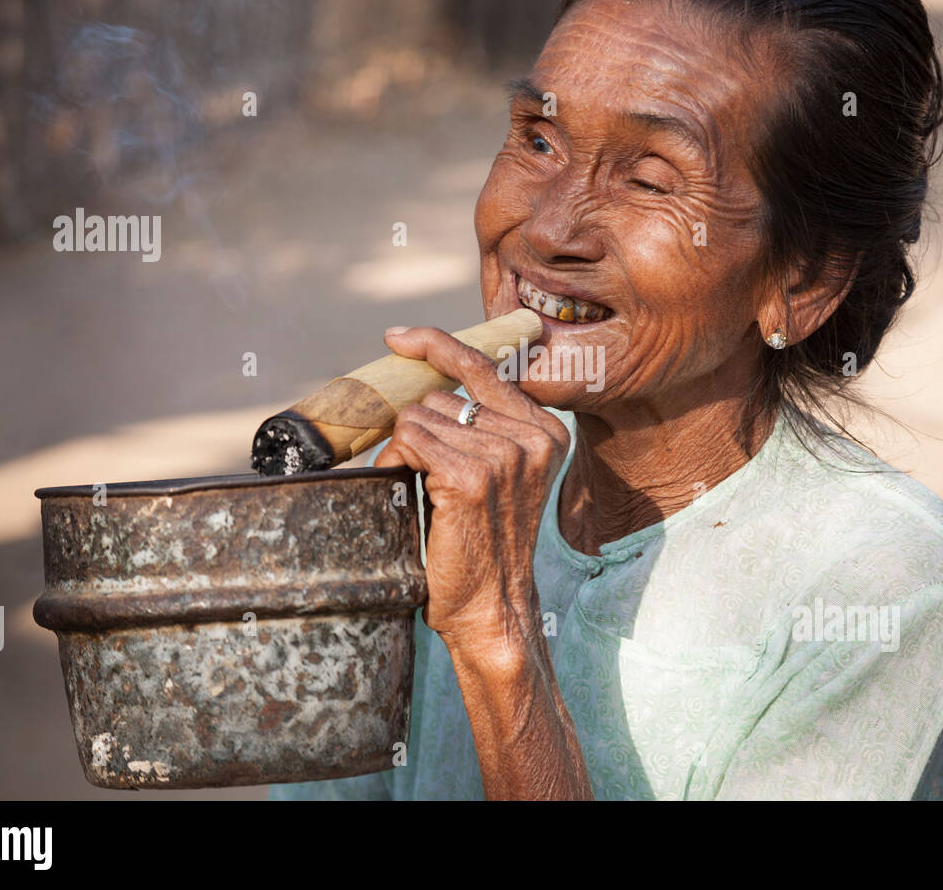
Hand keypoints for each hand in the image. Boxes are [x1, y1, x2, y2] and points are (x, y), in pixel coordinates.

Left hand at [375, 323, 568, 660]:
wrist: (492, 606)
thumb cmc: (484, 541)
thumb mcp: (501, 472)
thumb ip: (484, 425)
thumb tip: (427, 378)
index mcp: (547, 430)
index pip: (484, 365)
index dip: (436, 345)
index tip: (398, 337)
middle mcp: (533, 438)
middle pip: (439, 395)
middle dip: (417, 430)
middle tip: (425, 476)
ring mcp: (505, 457)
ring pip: (418, 417)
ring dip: (404, 452)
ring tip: (423, 492)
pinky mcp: (471, 478)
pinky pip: (408, 441)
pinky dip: (395, 464)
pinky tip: (412, 493)